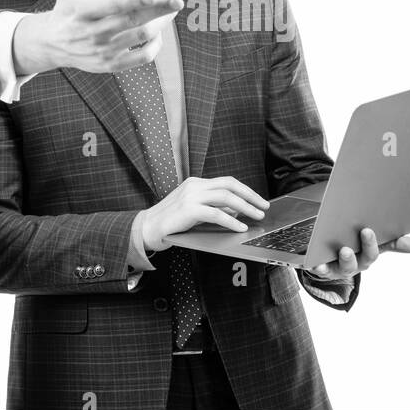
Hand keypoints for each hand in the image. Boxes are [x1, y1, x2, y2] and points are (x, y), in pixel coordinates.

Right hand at [13, 0, 183, 74]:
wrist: (52, 45)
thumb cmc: (67, 11)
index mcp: (84, 11)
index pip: (113, 5)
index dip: (134, 0)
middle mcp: (94, 32)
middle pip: (133, 20)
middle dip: (159, 10)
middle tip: (178, 2)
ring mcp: (103, 50)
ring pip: (140, 37)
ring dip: (159, 25)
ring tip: (169, 14)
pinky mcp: (110, 65)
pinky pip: (141, 58)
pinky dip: (155, 46)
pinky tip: (157, 35)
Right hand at [141, 176, 270, 251]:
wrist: (146, 229)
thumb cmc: (171, 222)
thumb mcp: (195, 211)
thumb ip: (214, 208)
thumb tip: (237, 210)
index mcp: (196, 183)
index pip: (227, 181)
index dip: (246, 190)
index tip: (259, 200)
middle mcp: (194, 185)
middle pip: (230, 185)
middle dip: (250, 196)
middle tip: (264, 207)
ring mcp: (191, 196)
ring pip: (225, 197)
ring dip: (245, 207)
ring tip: (256, 216)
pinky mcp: (188, 210)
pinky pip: (215, 213)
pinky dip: (231, 220)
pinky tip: (240, 227)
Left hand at [307, 228, 409, 281]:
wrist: (329, 260)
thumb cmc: (356, 249)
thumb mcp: (374, 244)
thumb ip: (394, 243)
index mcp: (366, 257)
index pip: (373, 252)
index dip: (372, 243)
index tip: (369, 230)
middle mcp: (353, 265)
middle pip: (359, 260)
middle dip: (363, 248)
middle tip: (363, 233)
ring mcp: (336, 268)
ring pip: (341, 266)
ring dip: (344, 259)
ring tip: (344, 250)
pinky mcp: (321, 268)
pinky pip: (319, 269)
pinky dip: (317, 266)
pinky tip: (316, 262)